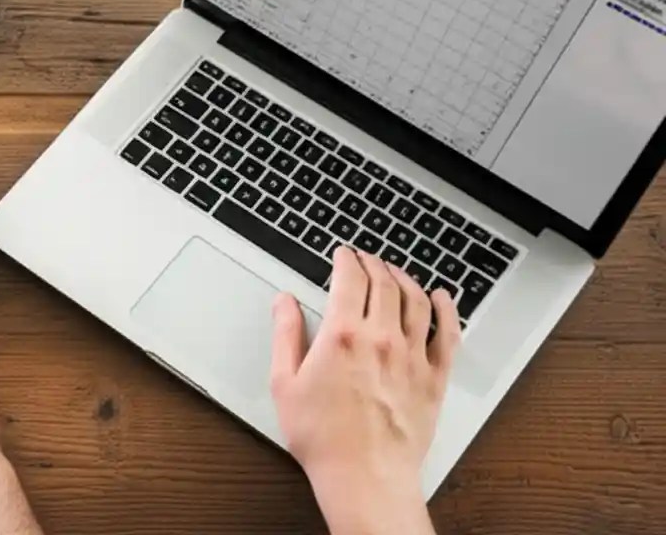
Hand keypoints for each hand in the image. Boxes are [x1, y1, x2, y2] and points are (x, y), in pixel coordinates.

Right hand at [269, 247, 459, 534]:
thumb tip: (283, 302)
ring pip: (415, 300)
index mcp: (341, 335)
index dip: (346, 259)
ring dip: (405, 278)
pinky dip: (446, 309)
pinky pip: (447, 334)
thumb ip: (285, 335)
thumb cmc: (322, 438)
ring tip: (396, 271)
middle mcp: (380, 338)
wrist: (364, 476)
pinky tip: (442, 297)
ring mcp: (412, 356)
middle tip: (366, 258)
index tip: (343, 254)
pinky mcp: (434, 378)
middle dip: (374, 263)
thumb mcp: (284, 383)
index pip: (349, 279)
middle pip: (384, 283)